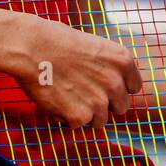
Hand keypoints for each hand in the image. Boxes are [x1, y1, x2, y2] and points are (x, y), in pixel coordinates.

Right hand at [7, 12, 143, 129]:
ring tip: (66, 94)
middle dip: (104, 103)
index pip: (133, 87)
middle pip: (120, 107)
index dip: (117, 88)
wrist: (32, 47)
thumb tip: (111, 84)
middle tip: (82, 92)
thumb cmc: (57, 40)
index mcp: (123, 61)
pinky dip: (66, 117)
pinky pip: (77, 125)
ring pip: (99, 120)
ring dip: (85, 113)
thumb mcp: (94, 46)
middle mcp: (116, 83)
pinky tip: (56, 99)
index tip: (103, 85)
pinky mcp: (80, 117)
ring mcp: (99, 102)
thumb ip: (108, 66)